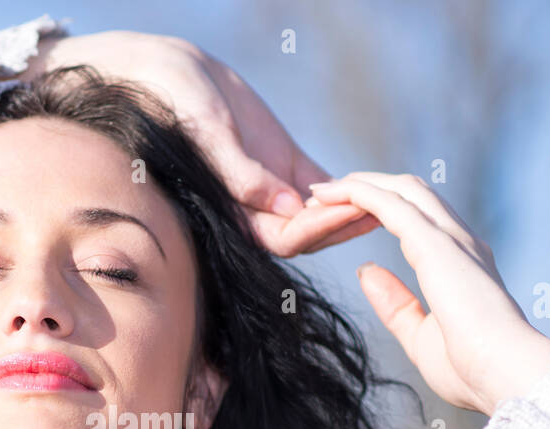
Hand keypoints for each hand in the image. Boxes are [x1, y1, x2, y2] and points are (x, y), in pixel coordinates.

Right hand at [27, 30, 375, 257]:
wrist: (158, 70)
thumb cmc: (171, 98)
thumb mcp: (208, 130)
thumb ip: (240, 173)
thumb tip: (283, 210)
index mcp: (230, 211)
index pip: (286, 237)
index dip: (320, 228)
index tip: (353, 208)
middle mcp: (250, 209)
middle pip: (310, 234)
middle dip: (346, 223)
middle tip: (387, 208)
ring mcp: (268, 188)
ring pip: (318, 215)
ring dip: (352, 211)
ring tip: (391, 200)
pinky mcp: (280, 164)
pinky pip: (319, 188)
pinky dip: (345, 189)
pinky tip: (374, 183)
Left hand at [306, 173, 549, 415]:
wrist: (503, 375)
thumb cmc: (471, 370)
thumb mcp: (420, 336)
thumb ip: (396, 305)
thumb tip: (366, 272)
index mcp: (460, 264)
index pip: (419, 218)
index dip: (382, 207)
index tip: (343, 212)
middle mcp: (459, 242)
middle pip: (411, 192)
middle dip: (368, 186)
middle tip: (325, 193)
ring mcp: (451, 239)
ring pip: (402, 190)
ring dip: (359, 185)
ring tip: (321, 189)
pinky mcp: (436, 245)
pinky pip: (391, 205)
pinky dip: (360, 194)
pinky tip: (331, 194)